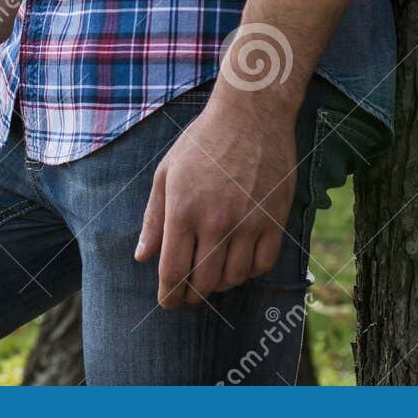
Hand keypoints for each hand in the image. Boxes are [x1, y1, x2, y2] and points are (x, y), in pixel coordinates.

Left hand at [133, 91, 297, 306]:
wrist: (251, 115)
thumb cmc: (203, 141)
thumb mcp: (167, 172)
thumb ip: (153, 217)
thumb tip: (142, 257)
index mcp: (183, 209)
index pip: (173, 271)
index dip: (169, 295)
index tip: (168, 302)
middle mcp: (215, 221)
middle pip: (203, 282)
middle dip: (192, 295)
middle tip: (189, 295)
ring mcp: (247, 223)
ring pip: (232, 278)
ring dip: (220, 285)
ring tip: (213, 276)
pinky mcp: (274, 220)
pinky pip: (262, 265)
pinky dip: (248, 271)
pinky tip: (239, 262)